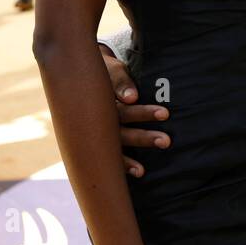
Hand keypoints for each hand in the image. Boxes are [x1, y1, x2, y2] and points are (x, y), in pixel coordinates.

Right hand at [99, 44, 168, 176]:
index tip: (166, 114)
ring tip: (142, 171)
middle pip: (120, 132)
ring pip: (113, 147)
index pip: (124, 109)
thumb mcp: (110, 70)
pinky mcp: (94, 141)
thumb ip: (121, 82)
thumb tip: (132, 97)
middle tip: (167, 141)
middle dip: (143, 138)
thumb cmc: (102, 71)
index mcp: (101, 102)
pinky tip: (134, 174)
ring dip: (127, 160)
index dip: (144, 113)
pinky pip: (105, 157)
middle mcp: (96, 120)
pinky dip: (119, 165)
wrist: (78, 76)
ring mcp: (94, 132)